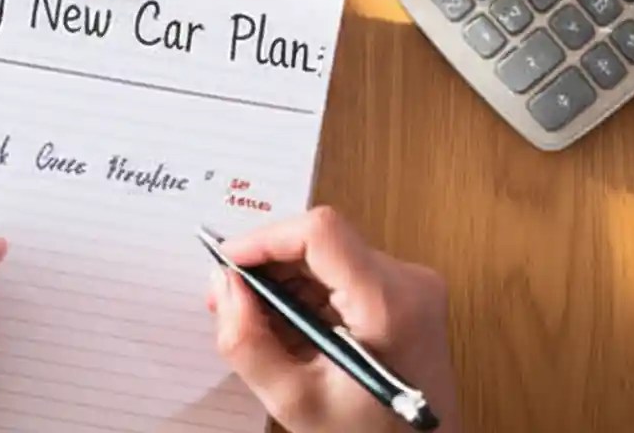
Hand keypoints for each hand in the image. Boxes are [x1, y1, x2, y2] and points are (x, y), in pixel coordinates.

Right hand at [207, 207, 460, 432]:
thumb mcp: (294, 400)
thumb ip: (247, 341)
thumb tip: (223, 284)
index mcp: (388, 305)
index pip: (320, 233)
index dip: (265, 239)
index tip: (228, 263)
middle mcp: (407, 282)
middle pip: (319, 241)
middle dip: (266, 265)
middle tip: (231, 302)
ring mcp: (410, 284)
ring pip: (326, 254)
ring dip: (284, 281)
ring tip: (259, 325)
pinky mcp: (404, 291)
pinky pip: (341, 270)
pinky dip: (306, 291)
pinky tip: (290, 328)